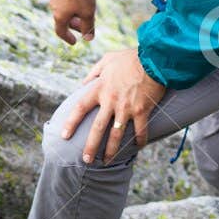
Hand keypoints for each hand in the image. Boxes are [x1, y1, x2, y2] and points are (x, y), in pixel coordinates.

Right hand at [50, 0, 96, 44]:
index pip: (61, 32)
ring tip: (86, 13)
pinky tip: (82, 0)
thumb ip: (88, 26)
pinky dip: (73, 5)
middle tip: (86, 27)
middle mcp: (54, 7)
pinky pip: (65, 1)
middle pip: (64, 21)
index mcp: (60, 16)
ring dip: (75, 15)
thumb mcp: (87, 12)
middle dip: (75, 26)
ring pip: (65, 10)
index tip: (75, 42)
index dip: (68, 38)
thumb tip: (88, 39)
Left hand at [63, 48, 166, 162]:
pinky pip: (140, 131)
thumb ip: (94, 72)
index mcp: (100, 88)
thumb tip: (84, 83)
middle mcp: (111, 101)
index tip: (64, 135)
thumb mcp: (108, 60)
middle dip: (90, 147)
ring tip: (106, 161)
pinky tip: (138, 147)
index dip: (71, 123)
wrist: (154, 58)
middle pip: (97, 129)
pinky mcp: (142, 110)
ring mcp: (127, 108)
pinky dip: (139, 141)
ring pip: (116, 135)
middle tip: (86, 160)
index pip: (80, 108)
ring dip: (111, 150)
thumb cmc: (131, 58)